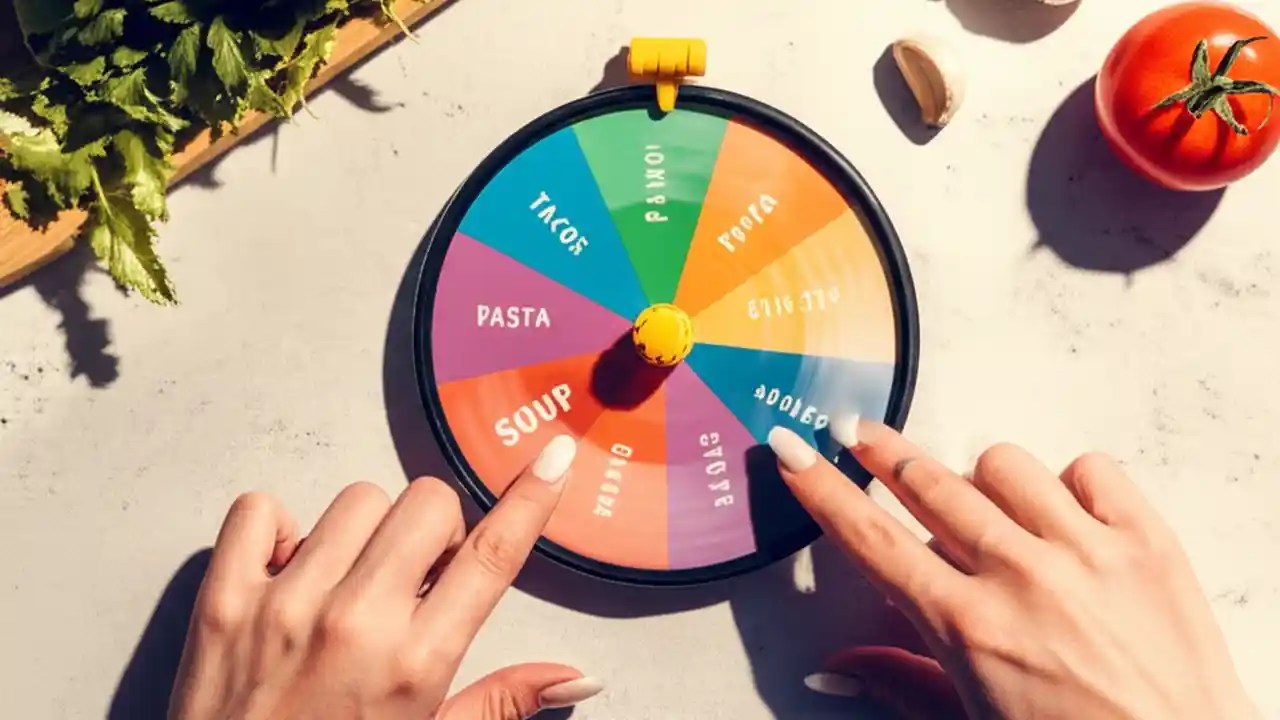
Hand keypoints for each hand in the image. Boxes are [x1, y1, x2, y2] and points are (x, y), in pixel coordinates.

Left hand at [168, 435, 601, 719]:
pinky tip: (290, 568)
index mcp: (417, 663)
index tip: (554, 455)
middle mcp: (355, 624)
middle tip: (418, 576)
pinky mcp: (223, 599)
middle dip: (436, 530)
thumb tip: (578, 677)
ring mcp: (285, 606)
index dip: (533, 497)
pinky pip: (259, 509)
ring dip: (366, 531)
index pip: (492, 555)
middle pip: (428, 504)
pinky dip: (276, 527)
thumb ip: (503, 701)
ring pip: (356, 499)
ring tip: (350, 583)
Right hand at [768, 420, 1260, 719]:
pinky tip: (1064, 513)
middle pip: (927, 482)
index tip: (793, 451)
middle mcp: (1019, 576)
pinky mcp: (1145, 538)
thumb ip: (900, 680)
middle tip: (858, 431)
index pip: (872, 538)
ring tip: (989, 506)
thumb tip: (836, 663)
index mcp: (967, 626)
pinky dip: (1070, 483)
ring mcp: (1085, 550)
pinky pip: (1088, 467)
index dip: (822, 490)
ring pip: (1002, 463)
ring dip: (983, 479)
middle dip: (881, 451)